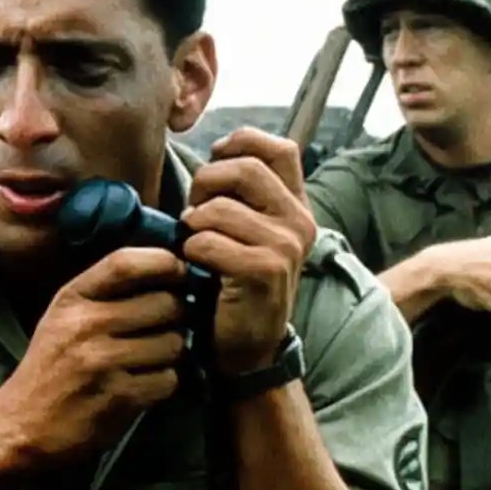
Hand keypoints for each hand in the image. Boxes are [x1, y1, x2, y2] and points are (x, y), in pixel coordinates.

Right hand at [0, 247, 186, 466]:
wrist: (21, 425)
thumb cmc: (50, 366)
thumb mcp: (63, 316)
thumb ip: (106, 292)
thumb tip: (168, 269)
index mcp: (72, 299)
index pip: (125, 262)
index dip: (163, 262)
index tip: (178, 272)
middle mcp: (86, 324)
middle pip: (164, 304)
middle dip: (176, 315)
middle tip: (164, 327)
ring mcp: (103, 362)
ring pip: (173, 343)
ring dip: (170, 353)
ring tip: (149, 359)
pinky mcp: (118, 397)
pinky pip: (168, 379)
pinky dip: (163, 383)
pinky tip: (143, 385)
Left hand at [182, 127, 316, 374]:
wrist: (249, 347)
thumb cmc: (237, 283)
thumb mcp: (250, 232)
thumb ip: (244, 194)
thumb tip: (218, 151)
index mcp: (297, 206)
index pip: (280, 149)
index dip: (242, 142)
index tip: (216, 159)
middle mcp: (299, 222)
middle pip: (244, 169)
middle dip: (205, 183)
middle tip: (193, 211)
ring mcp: (285, 247)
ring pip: (219, 208)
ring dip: (192, 224)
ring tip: (193, 243)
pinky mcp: (264, 271)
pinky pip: (209, 242)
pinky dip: (191, 252)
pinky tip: (196, 266)